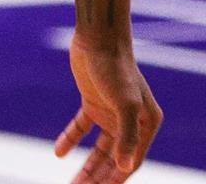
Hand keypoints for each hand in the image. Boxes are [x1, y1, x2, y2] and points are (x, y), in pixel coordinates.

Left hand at [54, 32, 162, 182]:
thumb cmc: (115, 67)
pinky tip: (59, 152)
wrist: (98, 36)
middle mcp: (132, 120)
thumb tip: (125, 168)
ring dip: (87, 167)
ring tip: (71, 183)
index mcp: (146, 123)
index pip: (132, 161)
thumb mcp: (124, 103)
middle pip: (115, 159)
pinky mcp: (93, 102)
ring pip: (99, 149)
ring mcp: (111, 111)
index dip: (116, 180)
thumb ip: (127, 136)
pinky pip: (82, 128)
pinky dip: (71, 140)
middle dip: (99, 178)